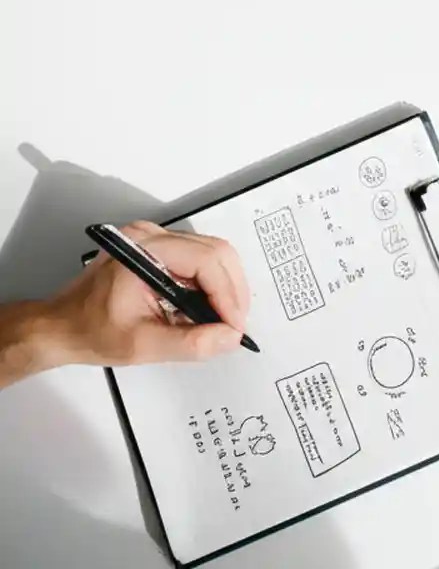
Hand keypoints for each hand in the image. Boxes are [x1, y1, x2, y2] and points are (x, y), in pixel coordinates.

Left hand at [41, 221, 250, 366]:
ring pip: (214, 255)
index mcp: (144, 250)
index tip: (235, 327)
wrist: (61, 326)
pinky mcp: (161, 249)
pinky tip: (206, 310)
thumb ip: (190, 342)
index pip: (206, 261)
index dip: (228, 296)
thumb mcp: (142, 345)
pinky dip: (212, 286)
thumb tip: (229, 337)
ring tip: (220, 320)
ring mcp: (157, 239)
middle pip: (217, 253)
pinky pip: (201, 260)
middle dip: (232, 292)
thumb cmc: (91, 331)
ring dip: (225, 289)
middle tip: (233, 326)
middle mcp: (152, 236)